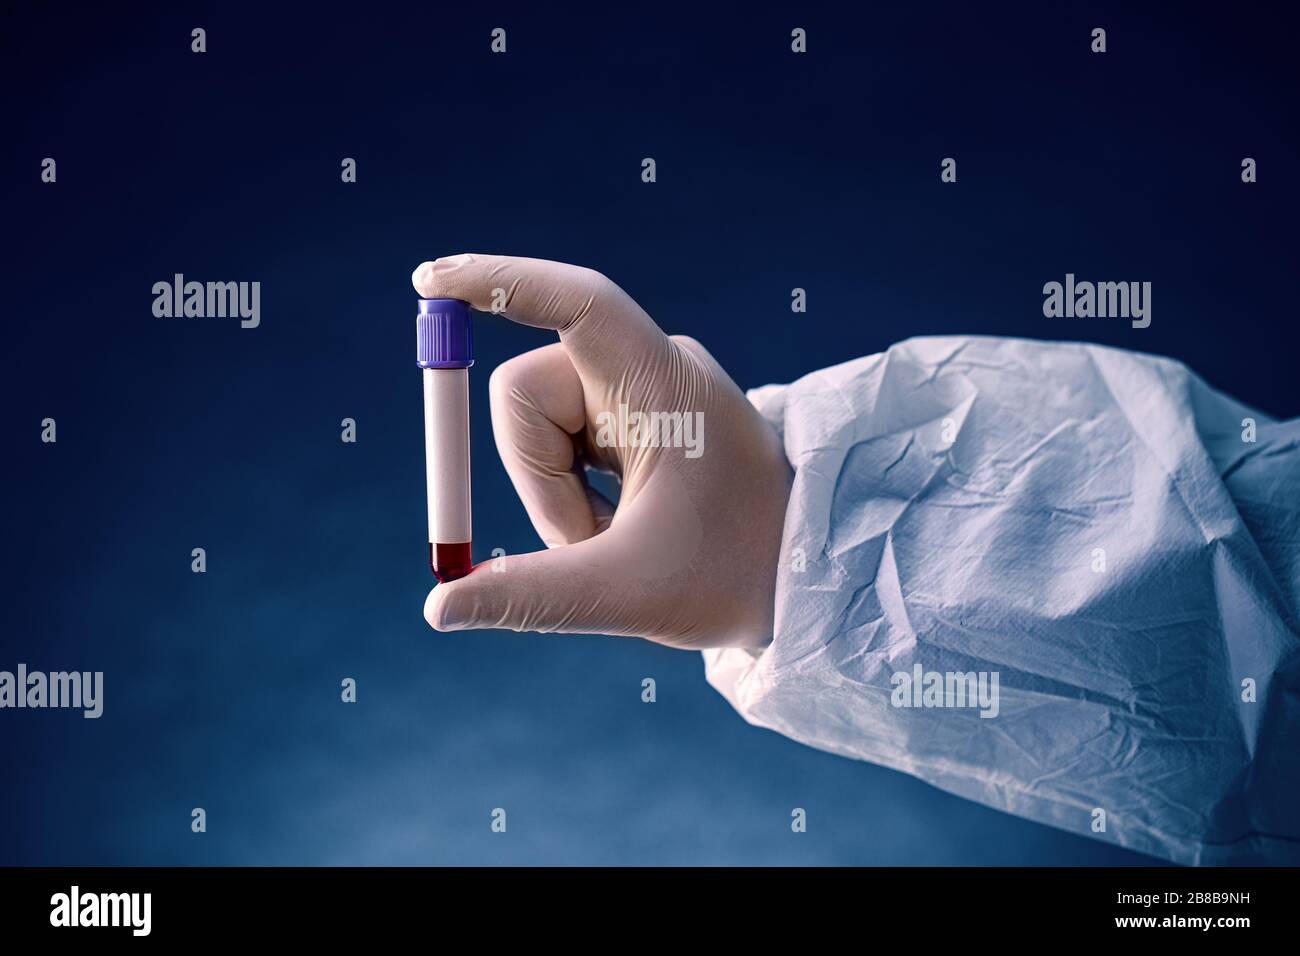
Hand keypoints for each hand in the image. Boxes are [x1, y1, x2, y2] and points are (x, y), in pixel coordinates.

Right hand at [411, 255, 790, 648]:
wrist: (800, 581)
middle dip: (539, 480)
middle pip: (528, 394)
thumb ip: (530, 595)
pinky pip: (561, 444)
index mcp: (664, 385)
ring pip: (538, 427)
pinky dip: (570, 494)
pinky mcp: (633, 416)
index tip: (428, 283)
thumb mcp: (628, 592)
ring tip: (620, 538)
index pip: (575, 303)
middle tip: (591, 543)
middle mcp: (650, 369)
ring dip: (557, 496)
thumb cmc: (737, 577)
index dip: (498, 283)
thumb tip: (438, 606)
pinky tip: (619, 525)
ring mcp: (641, 391)